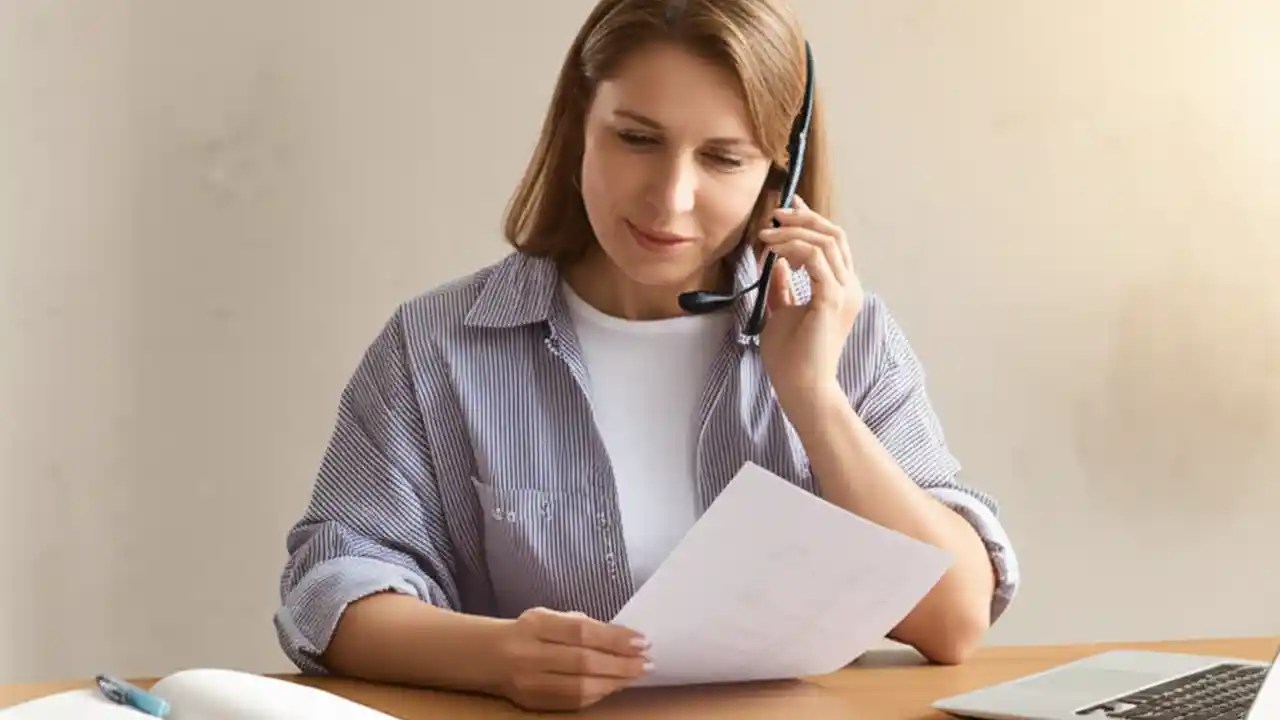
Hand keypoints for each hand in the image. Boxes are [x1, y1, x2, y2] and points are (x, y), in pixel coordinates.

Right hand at [491, 607, 651, 710]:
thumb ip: (580, 625)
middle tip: (646, 662)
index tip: (641, 641)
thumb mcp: (548, 616)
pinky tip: (613, 686)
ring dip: (614, 682)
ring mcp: (530, 683)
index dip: (614, 639)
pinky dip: (598, 694)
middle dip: (621, 664)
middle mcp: (530, 655)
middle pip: (583, 662)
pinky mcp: (532, 703)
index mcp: (535, 625)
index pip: (581, 632)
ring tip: (635, 675)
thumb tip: (621, 639)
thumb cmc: (527, 631)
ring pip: (580, 688)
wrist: (485, 656)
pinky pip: (573, 702)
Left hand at [756, 195, 864, 403]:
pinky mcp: (832, 300)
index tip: (789, 207)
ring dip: (793, 232)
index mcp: (840, 289)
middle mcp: (849, 287)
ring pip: (825, 241)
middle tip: (776, 214)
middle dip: (804, 218)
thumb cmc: (792, 358)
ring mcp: (844, 292)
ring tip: (767, 236)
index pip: (833, 243)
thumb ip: (783, 287)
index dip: (812, 219)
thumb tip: (777, 262)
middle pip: (834, 234)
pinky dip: (794, 248)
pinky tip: (775, 254)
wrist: (801, 387)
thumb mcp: (781, 312)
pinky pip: (816, 258)